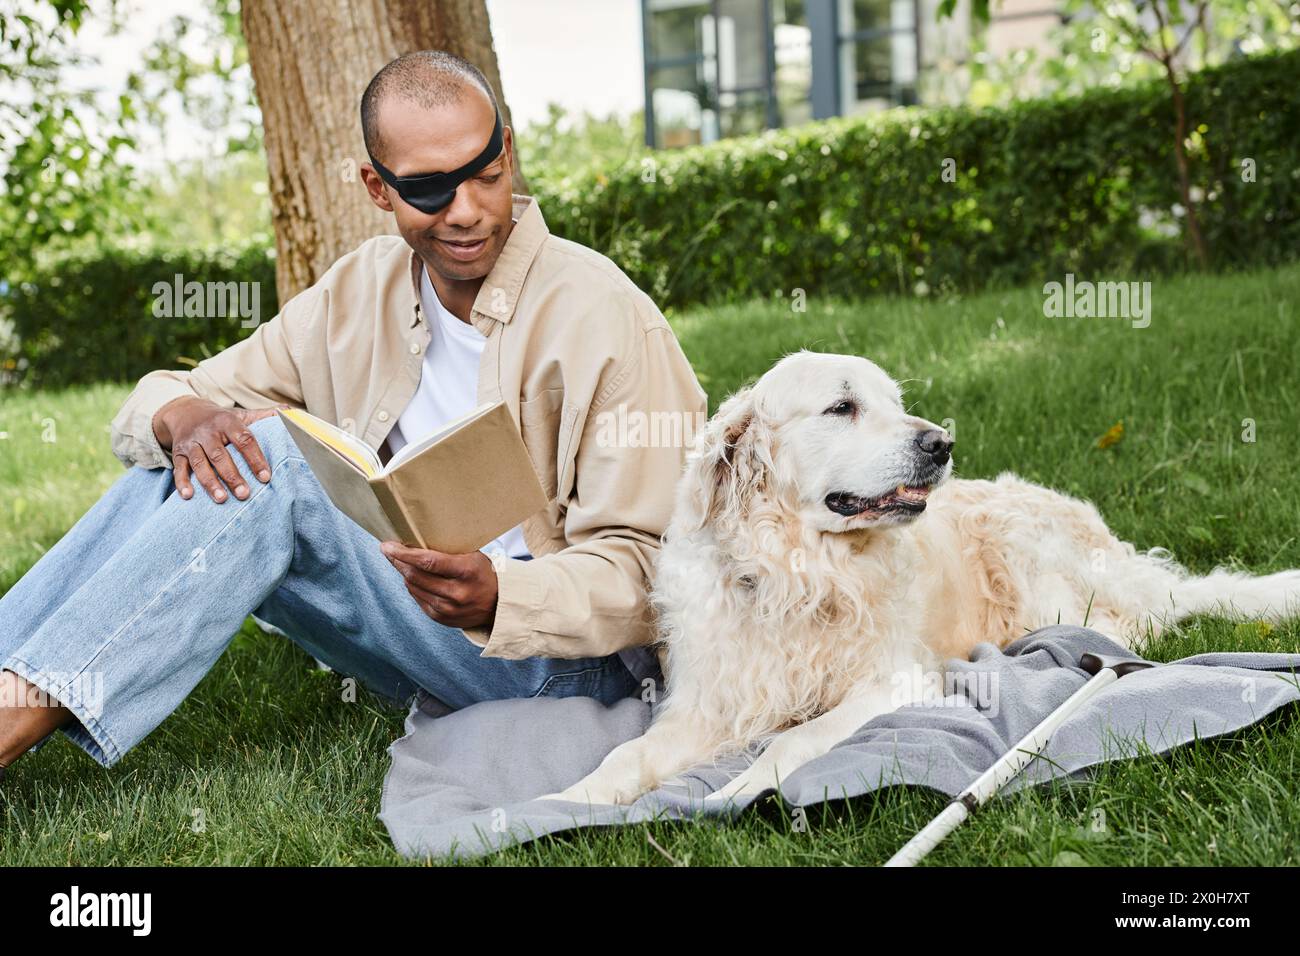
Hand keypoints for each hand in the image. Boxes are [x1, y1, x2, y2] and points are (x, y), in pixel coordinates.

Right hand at [153, 396, 284, 502]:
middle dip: (232, 475)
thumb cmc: (222, 420)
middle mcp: (208, 432)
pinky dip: (182, 482)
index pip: (244, 440)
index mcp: (228, 422)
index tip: (266, 477)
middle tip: (245, 494)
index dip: (255, 459)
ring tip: (222, 499)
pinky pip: (179, 469)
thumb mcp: (242, 415)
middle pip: (220, 455)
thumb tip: (292, 414)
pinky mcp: (178, 453)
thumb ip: (265, 417)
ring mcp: (191, 443)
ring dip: (210, 482)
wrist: (186, 412)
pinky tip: (189, 496)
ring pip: (200, 463)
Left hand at [380, 542, 498, 629]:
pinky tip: (413, 577)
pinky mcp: (441, 618)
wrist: (498, 604)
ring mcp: (447, 609)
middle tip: (388, 550)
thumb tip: (413, 542)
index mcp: (466, 571)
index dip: (404, 553)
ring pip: (413, 587)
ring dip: (404, 573)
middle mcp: (456, 593)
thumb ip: (447, 552)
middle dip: (397, 561)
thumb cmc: (482, 573)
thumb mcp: (472, 556)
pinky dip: (413, 586)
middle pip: (415, 575)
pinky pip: (417, 598)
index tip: (387, 546)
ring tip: (400, 561)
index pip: (428, 561)